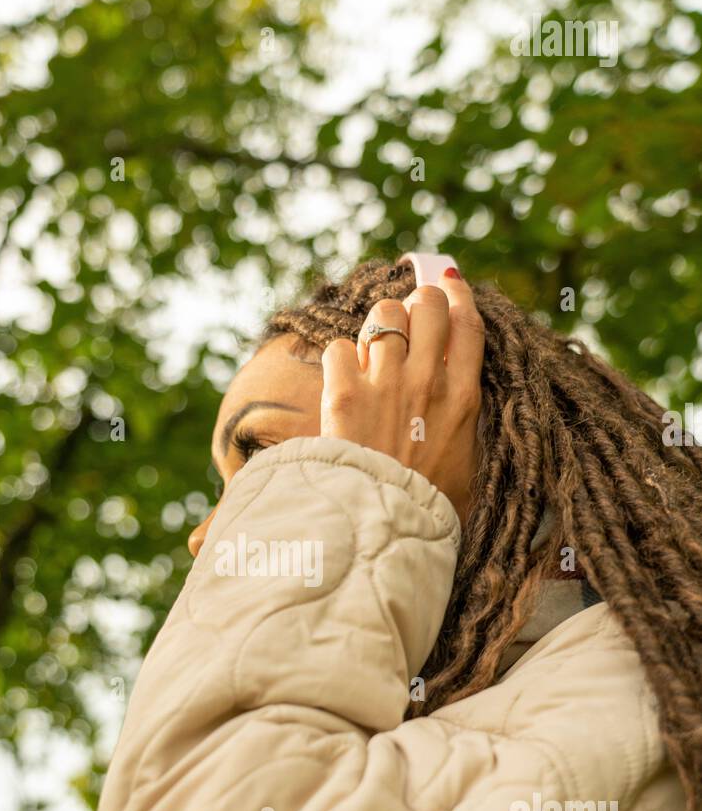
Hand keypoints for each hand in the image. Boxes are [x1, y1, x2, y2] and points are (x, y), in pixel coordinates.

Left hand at [319, 269, 482, 522]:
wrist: (385, 527)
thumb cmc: (429, 506)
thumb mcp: (470, 464)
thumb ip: (468, 425)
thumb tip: (465, 400)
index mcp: (464, 398)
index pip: (467, 324)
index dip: (458, 296)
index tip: (450, 283)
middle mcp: (428, 381)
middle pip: (427, 305)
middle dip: (415, 304)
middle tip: (405, 322)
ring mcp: (386, 383)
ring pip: (382, 314)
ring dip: (376, 326)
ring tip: (371, 351)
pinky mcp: (345, 394)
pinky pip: (339, 347)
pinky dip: (339, 360)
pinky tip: (342, 380)